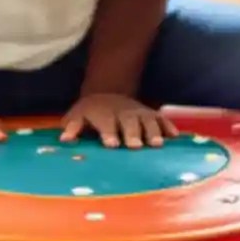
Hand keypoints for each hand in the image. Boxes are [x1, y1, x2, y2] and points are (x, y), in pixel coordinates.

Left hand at [60, 93, 178, 148]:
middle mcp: (122, 112)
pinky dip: (168, 127)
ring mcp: (138, 112)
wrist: (107, 93)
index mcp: (103, 113)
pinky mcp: (151, 114)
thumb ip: (72, 127)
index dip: (108, 133)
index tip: (112, 145)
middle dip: (132, 133)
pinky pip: (161, 119)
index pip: (105, 122)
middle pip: (128, 122)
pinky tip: (175, 137)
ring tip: (156, 145)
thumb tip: (64, 139)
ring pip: (147, 120)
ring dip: (152, 132)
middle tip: (134, 146)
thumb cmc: (90, 113)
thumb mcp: (77, 115)